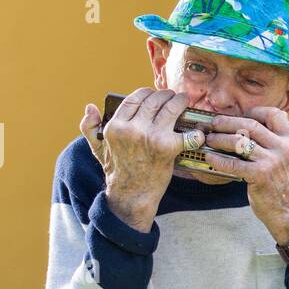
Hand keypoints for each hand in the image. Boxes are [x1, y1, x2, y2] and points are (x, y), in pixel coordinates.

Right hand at [79, 88, 200, 231]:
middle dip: (166, 95)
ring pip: (170, 109)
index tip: (154, 94)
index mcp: (116, 126)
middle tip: (173, 96)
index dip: (147, 92)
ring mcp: (151, 136)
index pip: (134, 98)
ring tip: (184, 102)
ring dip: (180, 102)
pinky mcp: (167, 148)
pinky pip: (187, 135)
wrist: (131, 196)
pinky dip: (195, 134)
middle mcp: (132, 128)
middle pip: (154, 100)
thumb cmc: (117, 172)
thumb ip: (90, 127)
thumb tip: (90, 107)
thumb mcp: (97, 148)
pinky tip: (198, 133)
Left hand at [200, 106, 288, 243]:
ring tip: (209, 139)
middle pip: (251, 124)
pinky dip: (218, 160)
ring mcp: (273, 161)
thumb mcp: (288, 156)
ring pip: (239, 141)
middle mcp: (285, 147)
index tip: (239, 115)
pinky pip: (233, 163)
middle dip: (227, 122)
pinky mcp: (260, 175)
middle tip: (213, 124)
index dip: (254, 111)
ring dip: (220, 139)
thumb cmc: (282, 182)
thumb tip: (251, 121)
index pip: (273, 114)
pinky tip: (210, 157)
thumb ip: (276, 139)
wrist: (288, 210)